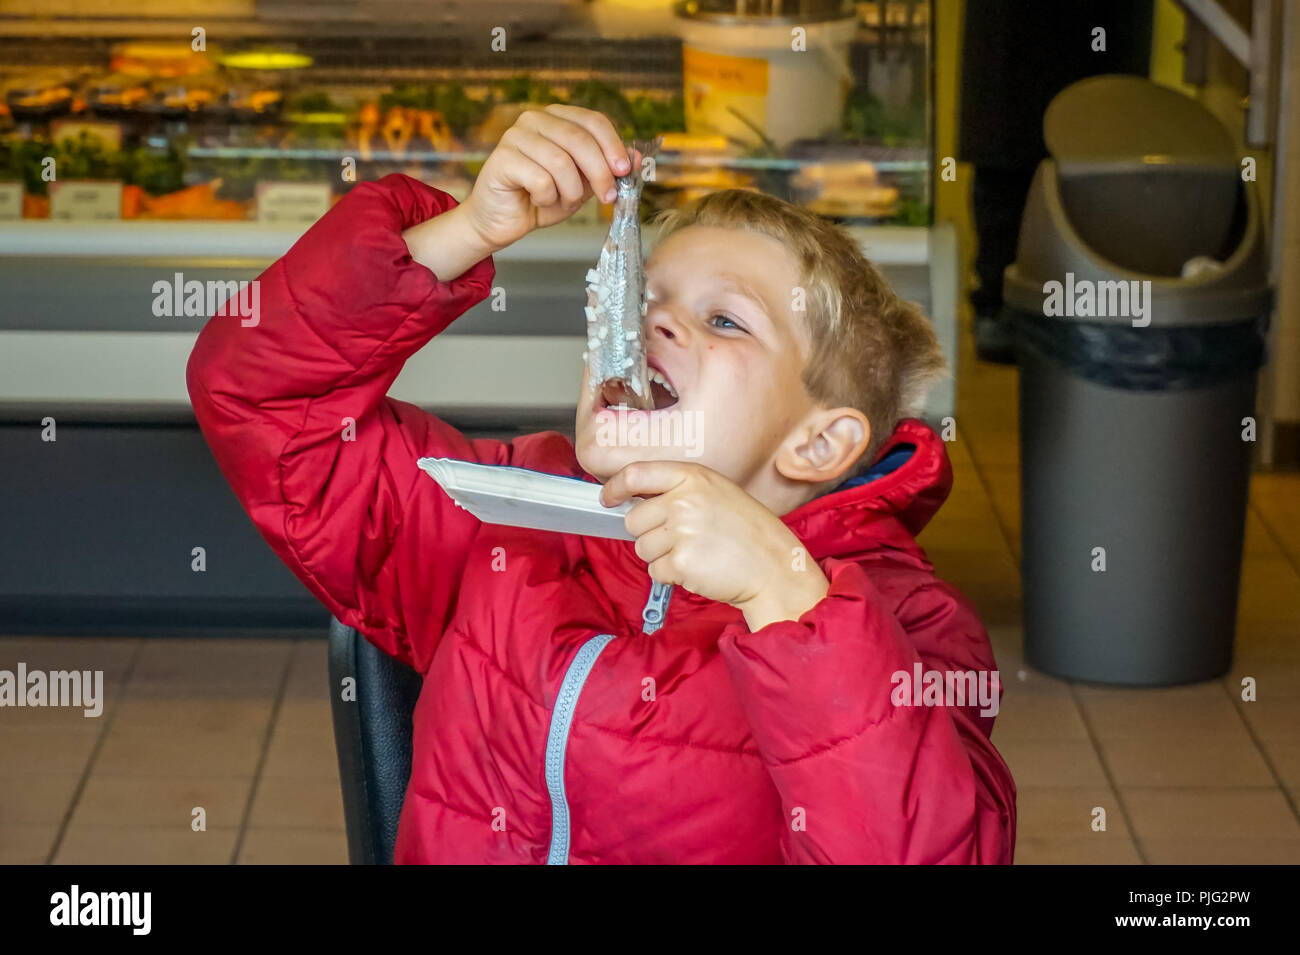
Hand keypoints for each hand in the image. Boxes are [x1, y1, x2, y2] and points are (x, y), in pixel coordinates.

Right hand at [460, 104, 634, 250]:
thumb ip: (606, 169)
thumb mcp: (582, 185)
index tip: (625, 170)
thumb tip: (636, 158)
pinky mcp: (502, 158)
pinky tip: (537, 201)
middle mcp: (534, 119)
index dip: (613, 145)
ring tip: (563, 201)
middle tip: (608, 196)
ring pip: (561, 162)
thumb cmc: (541, 198)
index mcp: (556, 118)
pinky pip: (540, 179)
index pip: (593, 120)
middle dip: (600, 172)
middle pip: (579, 139)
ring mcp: (515, 136)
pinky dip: (547, 198)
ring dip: (571, 191)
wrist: (502, 220)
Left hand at [601, 461, 830, 630]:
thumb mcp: (718, 493)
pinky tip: (698, 568)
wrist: (776, 567)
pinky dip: (672, 575)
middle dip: (649, 533)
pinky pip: (655, 570)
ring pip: (642, 548)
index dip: (615, 487)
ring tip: (695, 553)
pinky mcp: (681, 562)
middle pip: (634, 520)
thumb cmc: (748, 532)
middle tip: (681, 539)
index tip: (608, 498)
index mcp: (693, 477)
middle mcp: (684, 500)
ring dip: (662, 556)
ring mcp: (682, 531)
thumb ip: (679, 491)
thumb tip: (634, 501)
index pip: (636, 474)